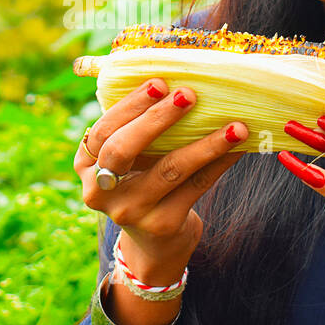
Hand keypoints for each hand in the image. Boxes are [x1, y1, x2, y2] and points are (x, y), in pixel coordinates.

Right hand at [74, 78, 247, 280]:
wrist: (156, 243)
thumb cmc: (144, 183)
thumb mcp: (130, 160)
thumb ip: (138, 128)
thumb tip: (179, 80)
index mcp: (86, 165)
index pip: (103, 131)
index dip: (131, 106)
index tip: (161, 83)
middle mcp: (100, 191)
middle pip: (124, 150)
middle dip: (157, 119)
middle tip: (188, 95)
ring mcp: (130, 211)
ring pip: (170, 169)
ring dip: (205, 143)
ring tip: (234, 126)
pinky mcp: (162, 224)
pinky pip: (196, 186)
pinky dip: (219, 162)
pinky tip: (238, 147)